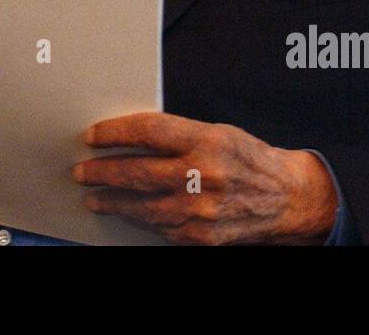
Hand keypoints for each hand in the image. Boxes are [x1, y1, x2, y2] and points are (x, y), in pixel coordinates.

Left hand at [72, 112, 337, 244]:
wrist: (285, 198)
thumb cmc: (248, 159)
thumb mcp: (216, 132)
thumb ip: (176, 135)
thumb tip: (129, 137)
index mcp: (207, 140)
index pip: (148, 131)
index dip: (114, 133)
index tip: (92, 135)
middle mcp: (203, 175)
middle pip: (138, 172)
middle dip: (103, 171)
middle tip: (83, 170)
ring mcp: (201, 210)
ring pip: (142, 206)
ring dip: (112, 201)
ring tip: (94, 196)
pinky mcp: (200, 236)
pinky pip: (159, 227)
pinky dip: (139, 219)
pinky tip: (126, 212)